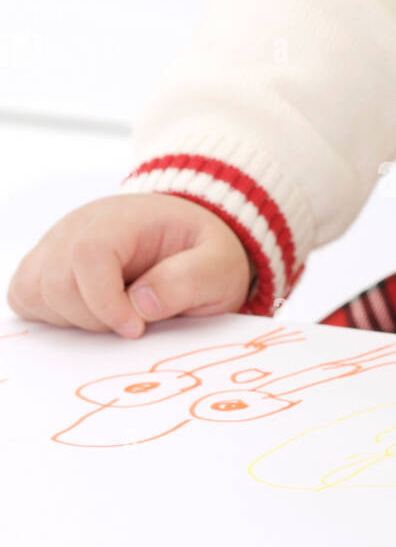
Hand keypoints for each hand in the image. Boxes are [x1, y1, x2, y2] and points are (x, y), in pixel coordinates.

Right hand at [8, 194, 252, 336]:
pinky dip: (51, 315)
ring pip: (33, 292)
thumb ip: (190, 280)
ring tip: (114, 313)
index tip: (137, 328)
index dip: (106, 303)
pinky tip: (90, 313)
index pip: (89, 255)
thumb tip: (141, 303)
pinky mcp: (44, 264)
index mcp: (124, 218)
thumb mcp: (220, 266)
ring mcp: (56, 244)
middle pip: (55, 282)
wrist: (189, 239)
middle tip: (134, 323)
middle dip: (94, 319)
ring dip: (73, 319)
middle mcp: (79, 225)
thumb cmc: (204, 253)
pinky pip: (24, 296)